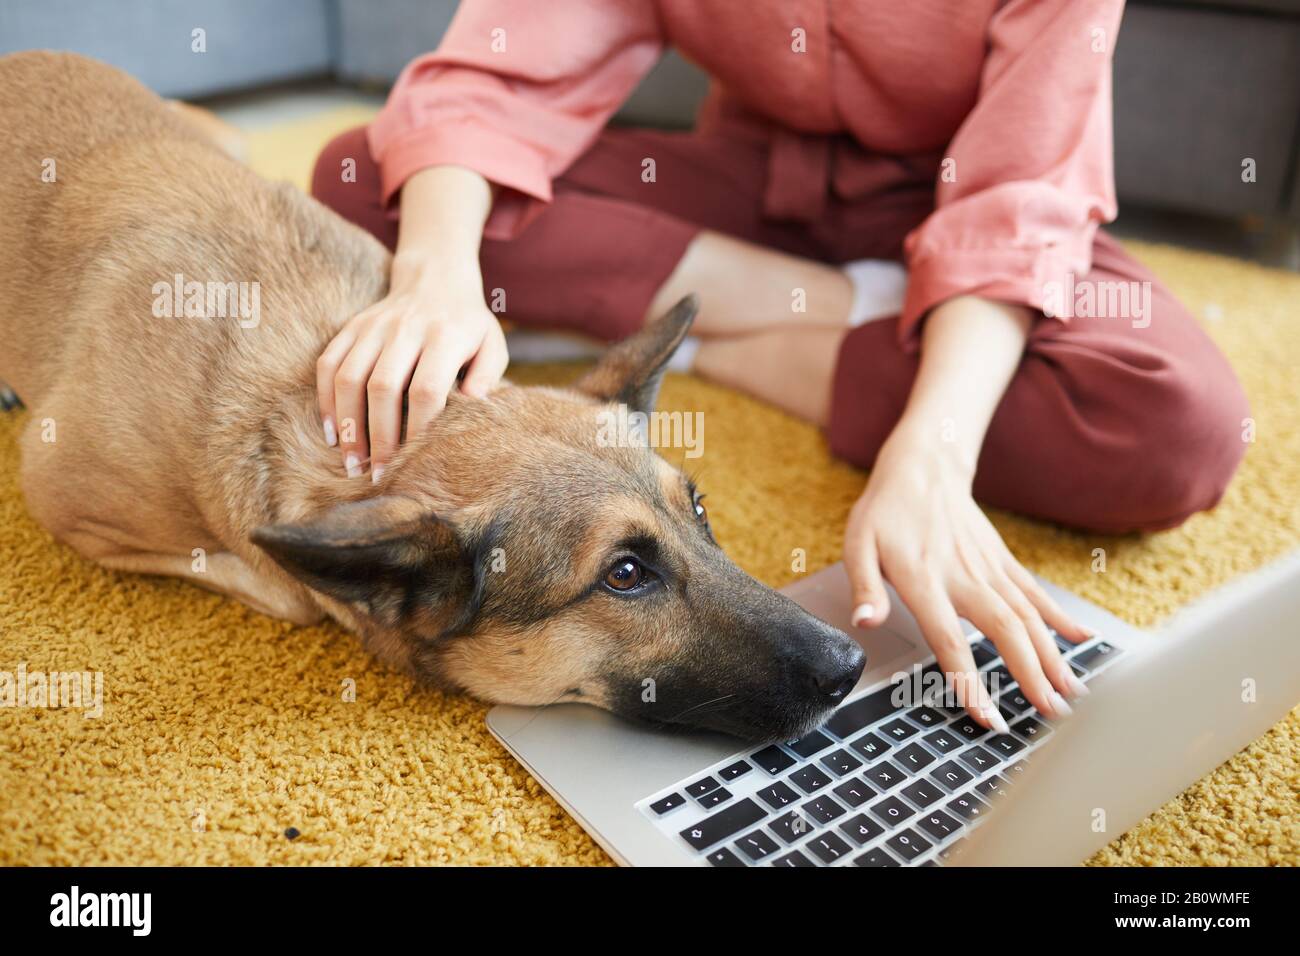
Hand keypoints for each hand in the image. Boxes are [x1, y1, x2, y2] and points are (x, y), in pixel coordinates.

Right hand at [316, 258, 506, 481]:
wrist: (436, 278)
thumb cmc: (468, 325)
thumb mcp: (492, 345)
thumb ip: (487, 378)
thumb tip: (470, 411)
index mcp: (444, 336)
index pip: (426, 389)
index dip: (418, 428)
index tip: (416, 460)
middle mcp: (405, 329)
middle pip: (383, 387)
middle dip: (378, 436)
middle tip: (379, 474)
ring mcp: (373, 326)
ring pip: (349, 378)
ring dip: (348, 425)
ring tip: (351, 463)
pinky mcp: (351, 327)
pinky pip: (328, 364)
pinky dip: (325, 400)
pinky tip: (332, 433)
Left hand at [843, 422, 1091, 729]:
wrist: (922, 467)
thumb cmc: (884, 513)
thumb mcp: (858, 546)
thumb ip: (864, 587)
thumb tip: (864, 623)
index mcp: (925, 580)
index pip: (950, 641)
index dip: (970, 681)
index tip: (989, 717)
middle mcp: (964, 577)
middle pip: (1006, 632)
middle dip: (1031, 675)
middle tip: (1054, 715)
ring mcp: (989, 568)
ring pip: (1028, 617)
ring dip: (1053, 656)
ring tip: (1072, 693)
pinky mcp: (1002, 560)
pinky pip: (1035, 593)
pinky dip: (1060, 617)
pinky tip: (1083, 640)